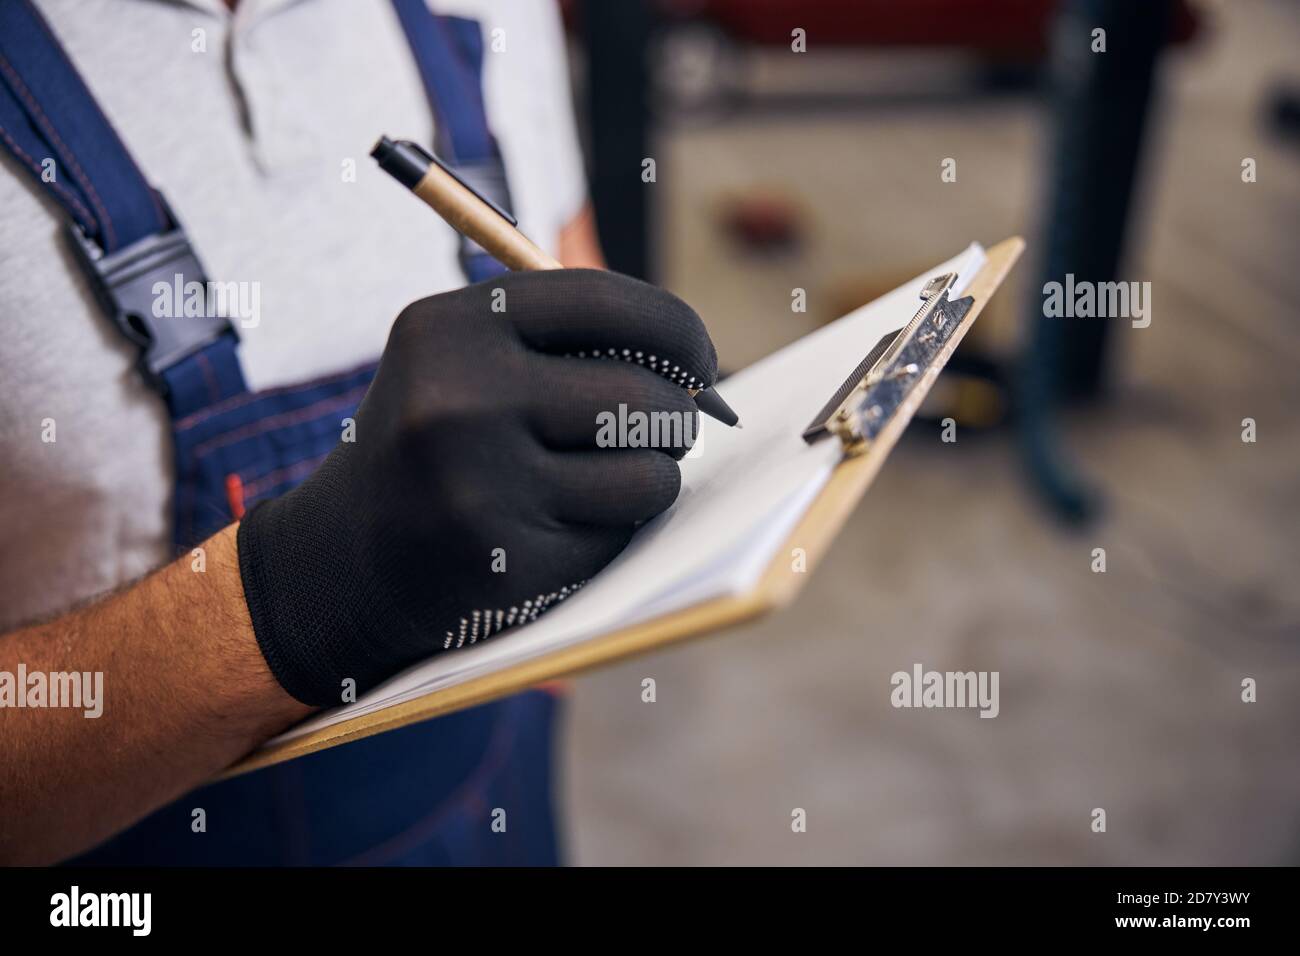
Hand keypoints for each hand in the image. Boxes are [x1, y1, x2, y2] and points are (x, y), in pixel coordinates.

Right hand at [237, 269, 717, 705]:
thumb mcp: (461, 360)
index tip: (698, 358)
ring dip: (655, 477)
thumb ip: (562, 341)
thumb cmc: (434, 440)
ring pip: (647, 477)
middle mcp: (458, 402)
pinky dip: (613, 530)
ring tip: (618, 476)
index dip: (676, 329)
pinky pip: (618, 538)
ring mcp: (479, 490)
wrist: (342, 556)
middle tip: (672, 426)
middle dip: (678, 414)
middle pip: (641, 396)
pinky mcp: (504, 566)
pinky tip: (564, 526)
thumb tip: (695, 365)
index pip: (606, 302)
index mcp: (450, 329)